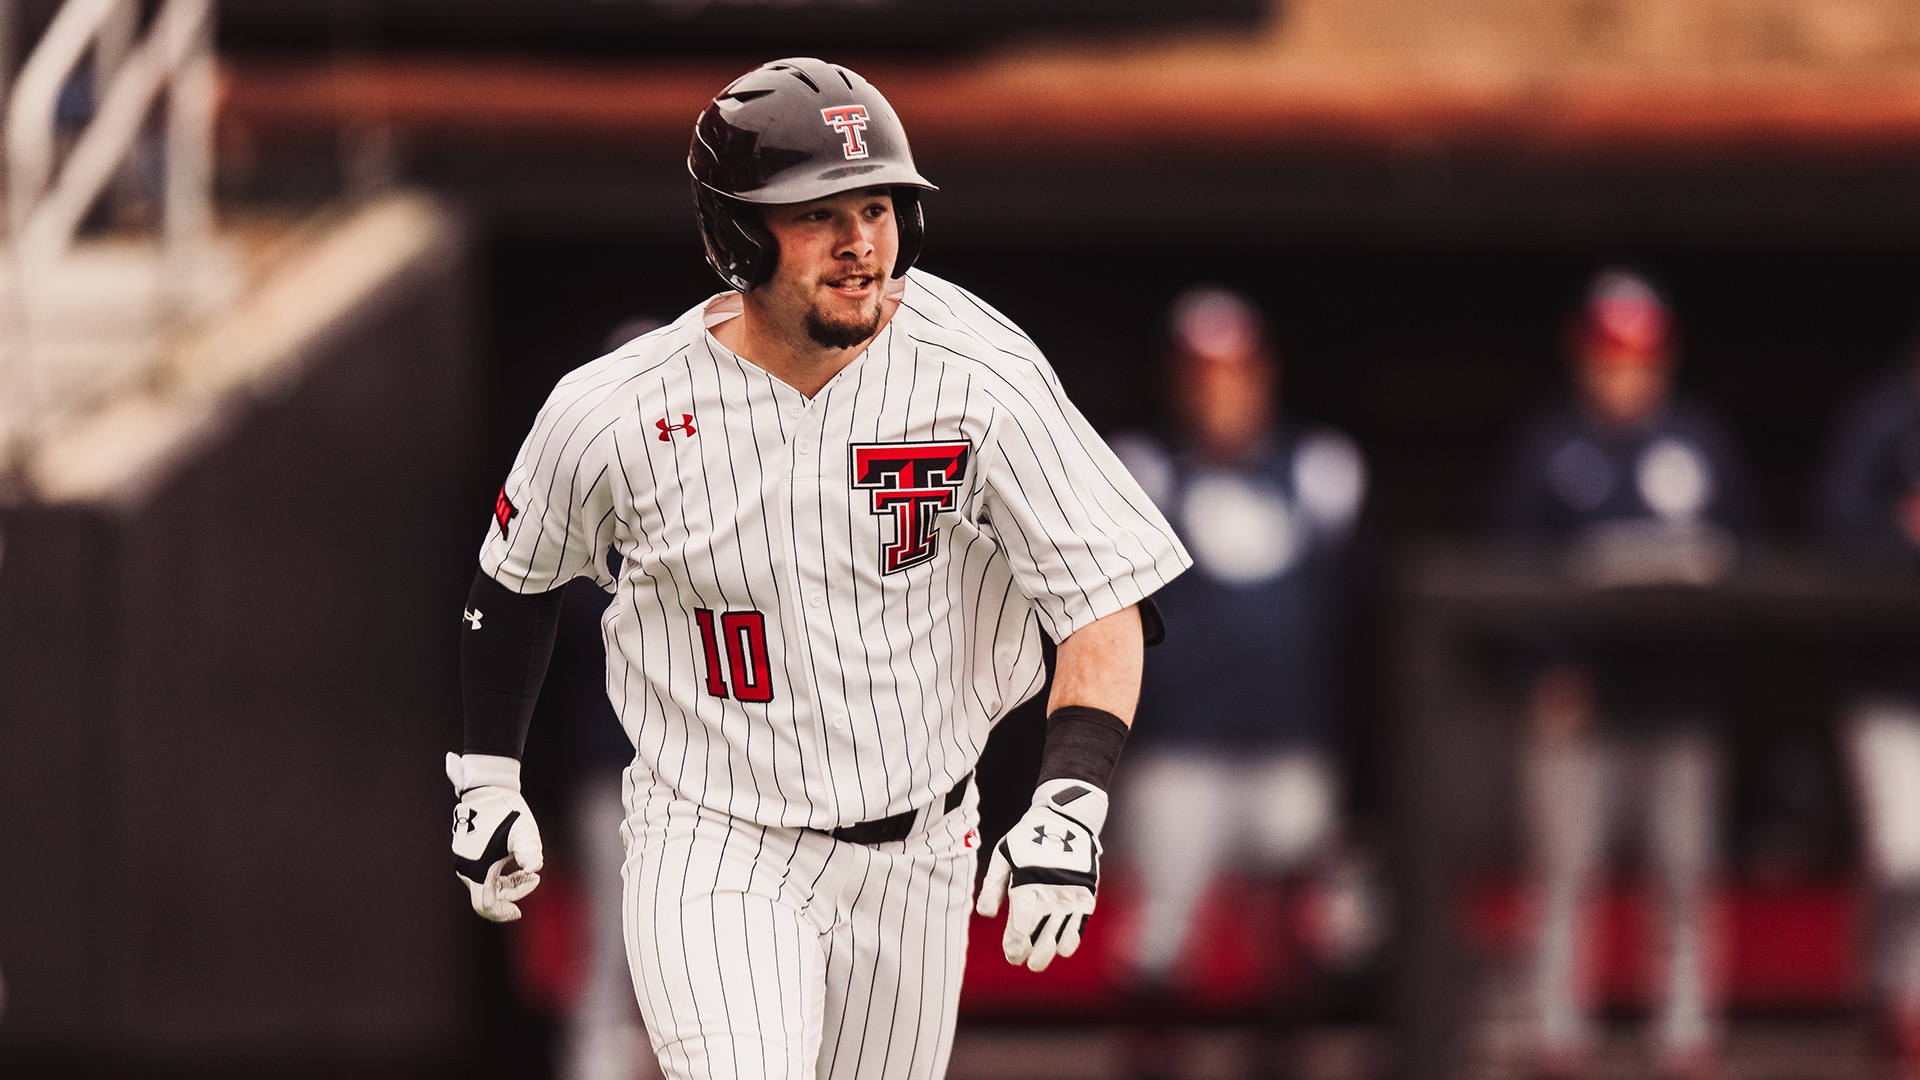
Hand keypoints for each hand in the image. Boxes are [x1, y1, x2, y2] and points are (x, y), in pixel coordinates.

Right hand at [446, 752, 543, 921]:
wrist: (488, 788)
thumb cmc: (506, 809)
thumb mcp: (523, 831)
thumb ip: (529, 850)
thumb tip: (535, 869)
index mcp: (477, 868)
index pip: (486, 905)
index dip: (502, 913)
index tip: (519, 912)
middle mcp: (466, 868)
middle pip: (490, 895)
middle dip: (513, 893)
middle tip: (534, 879)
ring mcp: (465, 861)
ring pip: (488, 885)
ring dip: (509, 884)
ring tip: (530, 872)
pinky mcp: (468, 854)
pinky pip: (485, 874)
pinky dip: (502, 875)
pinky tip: (518, 866)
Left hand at [975, 778, 1108, 970]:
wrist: (1064, 819)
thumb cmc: (1027, 840)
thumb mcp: (1003, 856)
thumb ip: (993, 886)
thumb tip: (984, 914)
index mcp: (1026, 882)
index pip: (1020, 922)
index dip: (1014, 942)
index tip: (1011, 954)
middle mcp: (1049, 891)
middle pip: (1040, 931)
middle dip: (1031, 951)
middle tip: (1023, 963)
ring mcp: (1070, 893)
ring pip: (1060, 930)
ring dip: (1049, 949)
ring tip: (1038, 963)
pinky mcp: (1085, 892)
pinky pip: (1080, 920)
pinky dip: (1073, 936)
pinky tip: (1064, 949)